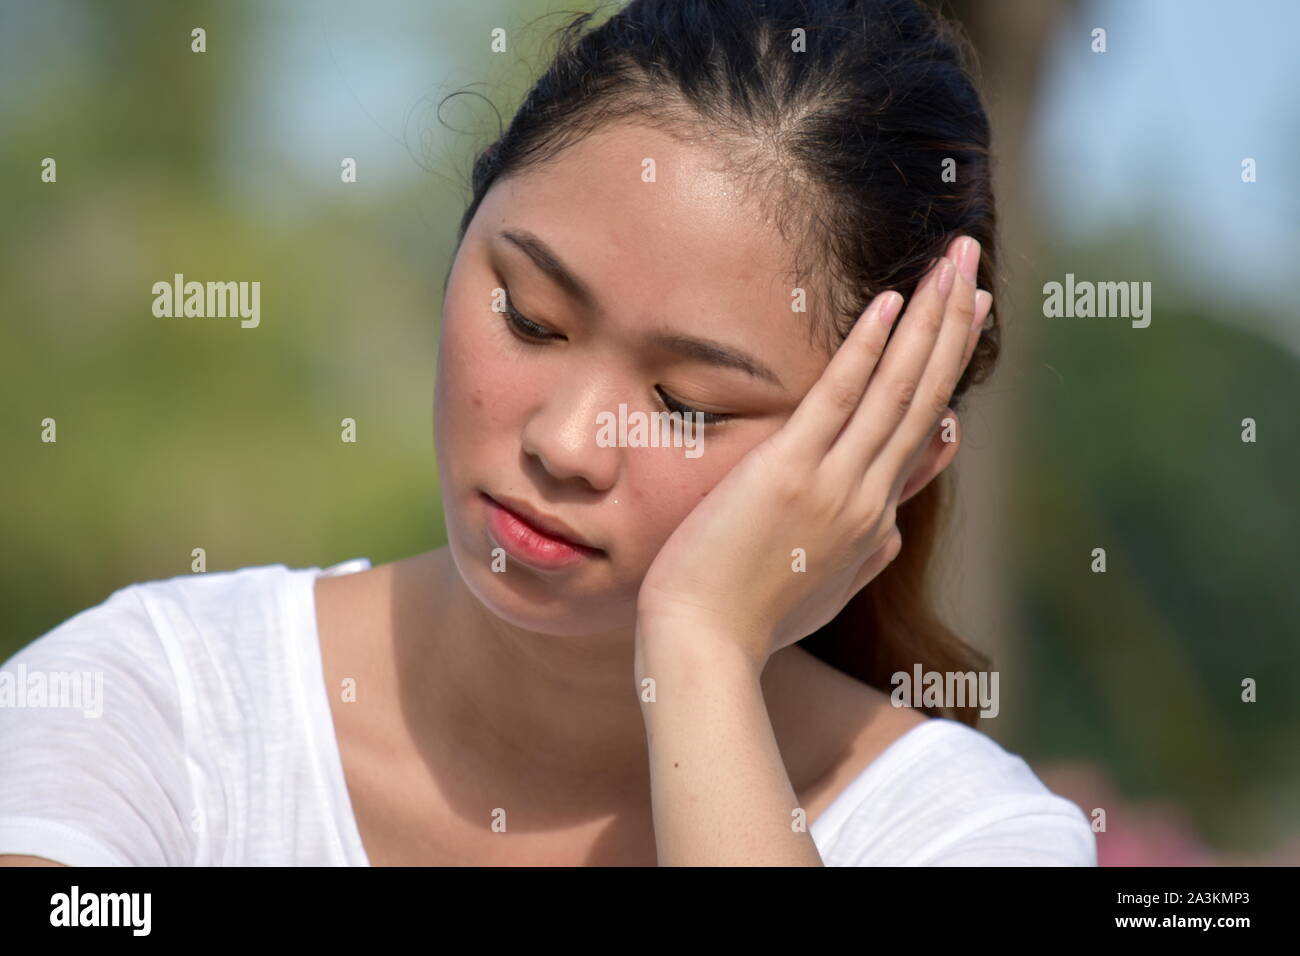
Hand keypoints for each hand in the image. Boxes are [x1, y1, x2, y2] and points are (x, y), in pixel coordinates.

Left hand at [636, 236, 992, 670]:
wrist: (706, 649)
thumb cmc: (750, 624)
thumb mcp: (822, 594)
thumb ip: (863, 558)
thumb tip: (892, 534)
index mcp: (872, 522)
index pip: (918, 433)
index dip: (945, 374)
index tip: (964, 326)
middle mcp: (868, 498)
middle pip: (922, 397)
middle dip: (952, 327)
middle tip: (974, 267)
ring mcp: (834, 485)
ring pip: (897, 389)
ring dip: (929, 320)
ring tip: (954, 262)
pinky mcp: (790, 473)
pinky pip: (839, 398)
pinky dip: (868, 349)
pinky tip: (890, 302)